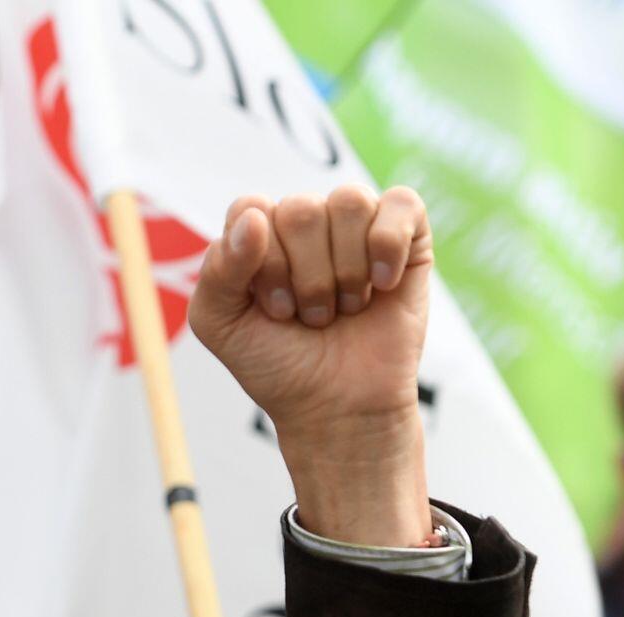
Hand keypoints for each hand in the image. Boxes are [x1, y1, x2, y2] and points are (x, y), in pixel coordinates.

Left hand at [188, 186, 434, 547]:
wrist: (337, 406)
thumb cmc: (276, 363)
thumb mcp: (220, 325)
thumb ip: (217, 270)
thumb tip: (255, 216)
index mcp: (256, 234)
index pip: (251, 209)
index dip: (263, 263)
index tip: (274, 311)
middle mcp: (304, 221)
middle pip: (300, 209)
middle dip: (304, 278)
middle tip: (311, 317)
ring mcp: (355, 224)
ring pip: (349, 203)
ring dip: (344, 273)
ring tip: (344, 308)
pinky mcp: (407, 234)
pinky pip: (401, 203)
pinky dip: (387, 249)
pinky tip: (382, 286)